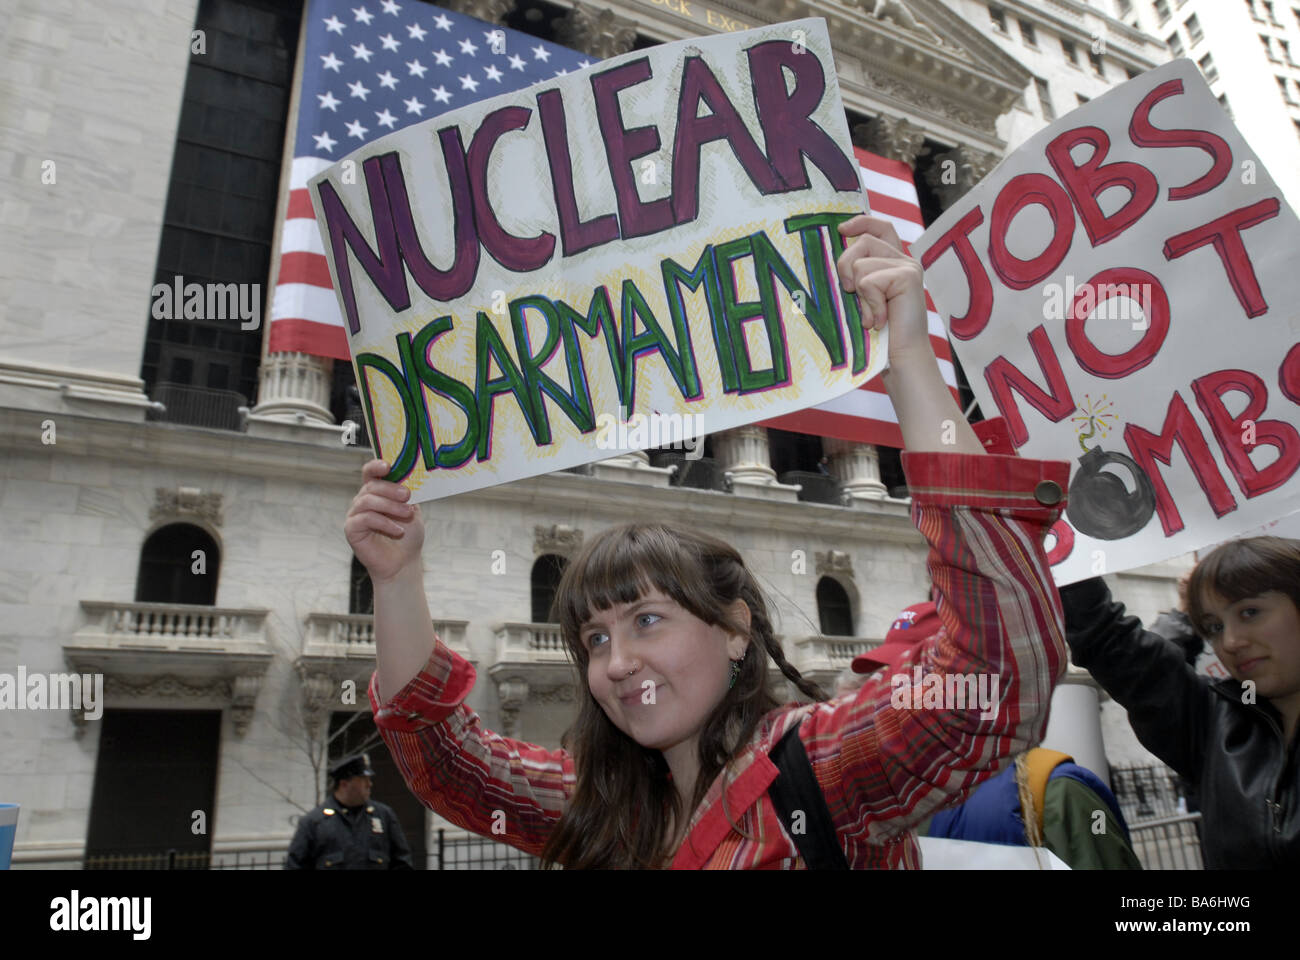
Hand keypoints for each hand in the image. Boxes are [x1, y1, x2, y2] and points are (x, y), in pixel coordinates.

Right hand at [344, 459, 423, 583]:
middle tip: (407, 495)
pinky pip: (366, 519)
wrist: (403, 562)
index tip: (388, 466)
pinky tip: (398, 530)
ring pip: (368, 501)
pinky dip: (384, 523)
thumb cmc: (408, 535)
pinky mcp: (351, 529)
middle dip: (390, 489)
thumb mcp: (412, 511)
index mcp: (377, 492)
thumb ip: (408, 495)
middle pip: (371, 486)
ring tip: (407, 514)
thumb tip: (409, 479)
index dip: (375, 466)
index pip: (370, 473)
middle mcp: (362, 500)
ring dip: (390, 506)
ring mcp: (355, 514)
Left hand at [836, 215, 932, 363]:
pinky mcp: (908, 277)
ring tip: (870, 315)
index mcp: (893, 262)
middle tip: (850, 294)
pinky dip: (869, 305)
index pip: (880, 227)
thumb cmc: (877, 333)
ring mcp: (908, 267)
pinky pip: (869, 281)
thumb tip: (833, 254)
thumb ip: (856, 275)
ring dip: (859, 295)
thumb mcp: (862, 298)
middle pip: (863, 241)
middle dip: (846, 266)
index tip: (841, 230)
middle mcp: (904, 260)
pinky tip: (879, 321)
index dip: (861, 222)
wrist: (900, 358)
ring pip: (862, 264)